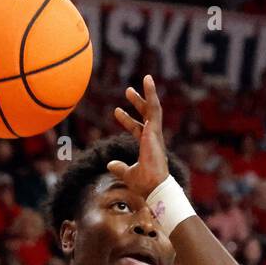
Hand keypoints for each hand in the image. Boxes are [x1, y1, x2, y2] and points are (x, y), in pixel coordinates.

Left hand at [108, 75, 170, 197]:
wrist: (154, 186)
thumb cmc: (145, 184)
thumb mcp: (128, 174)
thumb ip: (120, 168)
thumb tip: (110, 164)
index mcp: (148, 147)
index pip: (137, 129)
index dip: (127, 121)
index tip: (116, 111)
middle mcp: (154, 139)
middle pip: (147, 116)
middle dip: (138, 103)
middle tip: (128, 91)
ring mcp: (155, 134)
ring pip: (154, 109)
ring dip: (148, 94)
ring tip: (146, 78)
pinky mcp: (155, 130)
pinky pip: (154, 108)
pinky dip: (151, 94)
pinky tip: (148, 82)